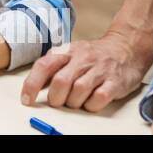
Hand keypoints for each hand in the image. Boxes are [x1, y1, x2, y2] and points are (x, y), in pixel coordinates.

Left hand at [20, 31, 152, 111]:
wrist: (126, 47)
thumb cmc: (93, 56)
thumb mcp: (70, 54)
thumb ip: (52, 68)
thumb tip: (31, 87)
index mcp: (67, 51)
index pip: (44, 66)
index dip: (32, 84)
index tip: (26, 99)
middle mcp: (82, 58)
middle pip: (60, 82)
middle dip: (55, 98)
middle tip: (58, 101)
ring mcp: (99, 70)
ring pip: (78, 92)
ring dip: (73, 102)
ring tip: (77, 100)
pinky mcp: (115, 82)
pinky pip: (99, 98)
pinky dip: (91, 105)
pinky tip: (91, 102)